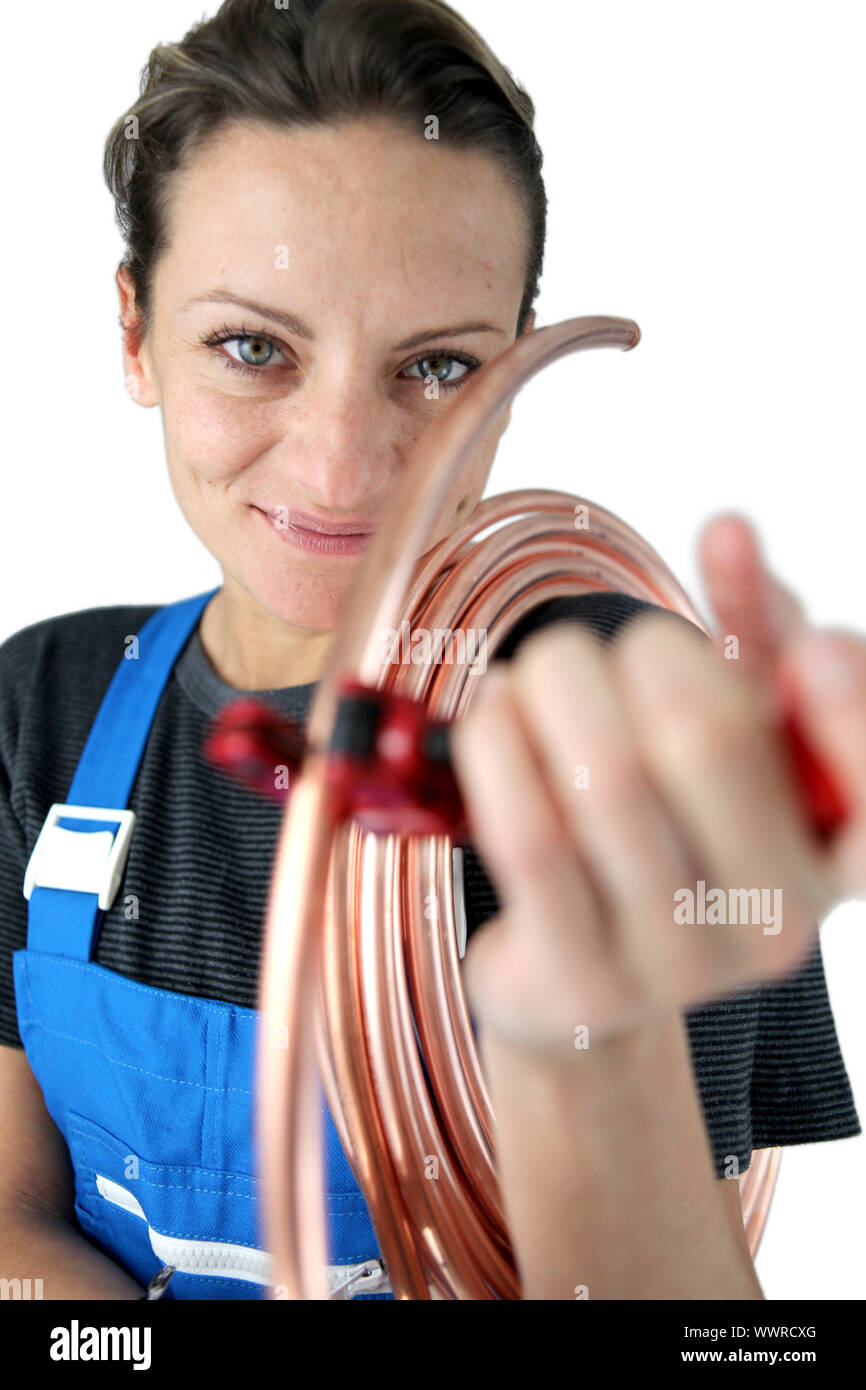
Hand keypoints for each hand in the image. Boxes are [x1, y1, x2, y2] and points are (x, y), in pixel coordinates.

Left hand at [449, 512, 865, 1055]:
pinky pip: (530, 835)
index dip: (852, 708)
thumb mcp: (734, 734)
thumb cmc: (666, 831)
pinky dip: (501, 742)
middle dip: (645, 653)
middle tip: (610, 645)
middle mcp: (774, 925)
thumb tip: (731, 528)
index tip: (807, 652)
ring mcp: (677, 964)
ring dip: (558, 685)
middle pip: (708, 738)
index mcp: (832, 860)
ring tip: (541, 670)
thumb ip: (756, 633)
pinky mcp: (581, 979)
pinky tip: (496, 711)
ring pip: (608, 779)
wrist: (582, 972)